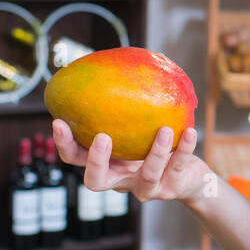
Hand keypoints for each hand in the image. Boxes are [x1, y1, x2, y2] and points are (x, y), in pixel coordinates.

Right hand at [51, 119, 208, 204]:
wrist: (189, 175)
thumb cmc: (156, 141)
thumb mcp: (137, 124)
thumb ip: (122, 104)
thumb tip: (113, 60)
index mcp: (106, 162)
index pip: (75, 157)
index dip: (64, 143)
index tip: (59, 121)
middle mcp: (120, 179)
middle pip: (96, 181)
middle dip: (96, 161)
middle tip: (102, 137)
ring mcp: (144, 188)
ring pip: (146, 176)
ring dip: (155, 153)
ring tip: (164, 130)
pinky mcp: (170, 189)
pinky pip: (176, 168)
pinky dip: (184, 149)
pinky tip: (190, 132)